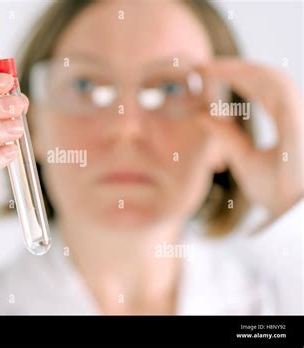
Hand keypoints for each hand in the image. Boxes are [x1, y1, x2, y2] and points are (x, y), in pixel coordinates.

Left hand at [199, 58, 302, 218]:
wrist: (291, 216)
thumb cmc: (275, 191)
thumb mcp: (243, 159)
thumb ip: (226, 136)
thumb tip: (201, 116)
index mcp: (290, 122)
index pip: (263, 90)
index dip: (238, 77)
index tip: (209, 74)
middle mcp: (299, 114)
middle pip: (267, 78)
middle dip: (236, 68)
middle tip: (203, 64)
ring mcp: (302, 115)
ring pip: (272, 77)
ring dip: (240, 68)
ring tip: (209, 67)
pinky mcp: (299, 120)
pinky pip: (276, 87)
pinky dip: (250, 77)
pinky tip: (224, 74)